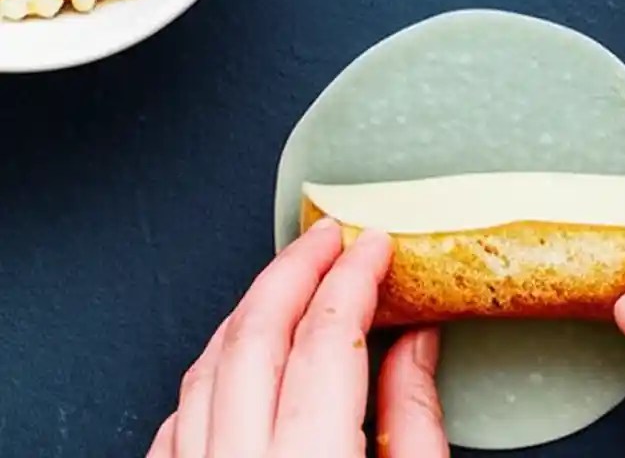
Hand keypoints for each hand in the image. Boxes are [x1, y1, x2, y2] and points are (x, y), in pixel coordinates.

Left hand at [145, 218, 449, 457]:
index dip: (353, 278)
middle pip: (257, 337)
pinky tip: (236, 361)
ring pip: (205, 370)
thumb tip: (416, 343)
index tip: (374, 244)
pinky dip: (209, 376)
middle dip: (294, 271)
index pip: (328, 339)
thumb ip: (414, 420)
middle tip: (326, 236)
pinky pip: (175, 420)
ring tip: (284, 284)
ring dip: (248, 314)